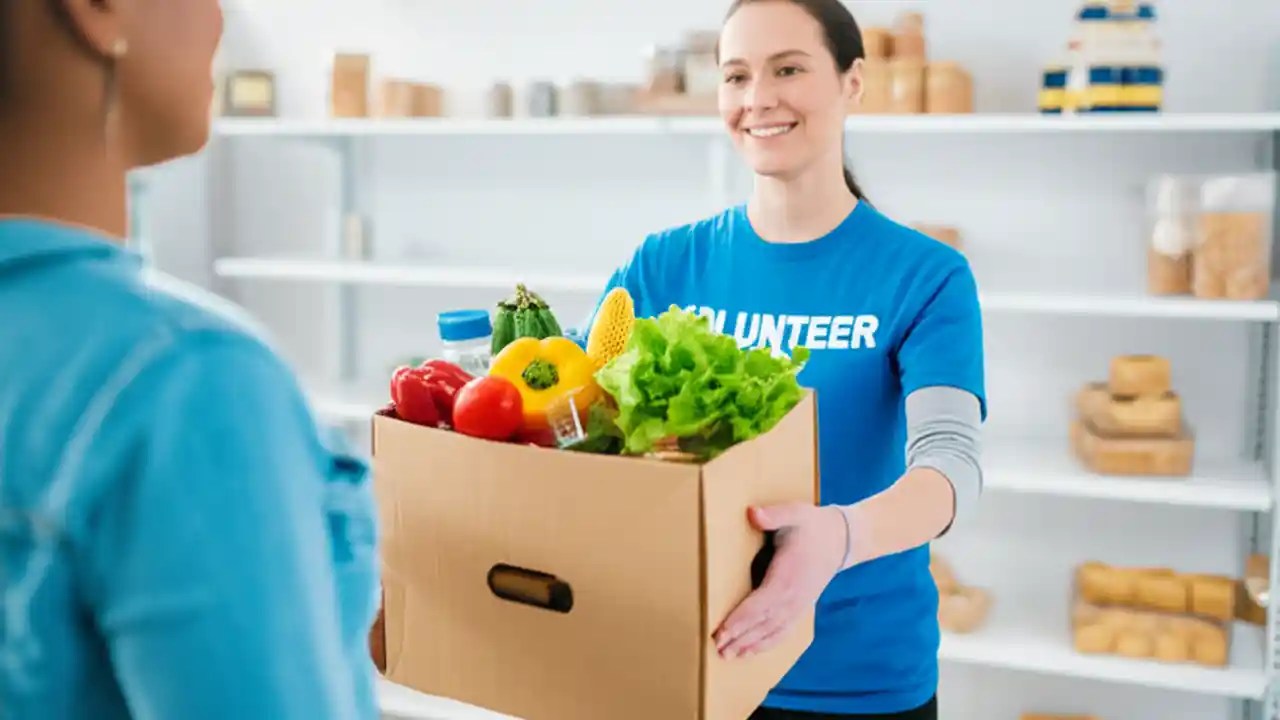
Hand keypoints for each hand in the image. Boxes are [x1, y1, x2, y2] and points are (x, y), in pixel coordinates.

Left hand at [712, 503, 848, 658]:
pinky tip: (751, 652)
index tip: (722, 632)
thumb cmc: (812, 525)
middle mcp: (794, 597)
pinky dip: (766, 643)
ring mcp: (798, 605)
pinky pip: (782, 631)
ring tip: (729, 657)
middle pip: (763, 623)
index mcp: (787, 576)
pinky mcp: (800, 607)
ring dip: (750, 645)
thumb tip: (752, 513)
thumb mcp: (794, 513)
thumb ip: (773, 514)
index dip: (740, 619)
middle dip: (740, 637)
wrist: (840, 539)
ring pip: (772, 632)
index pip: (760, 604)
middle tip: (717, 650)